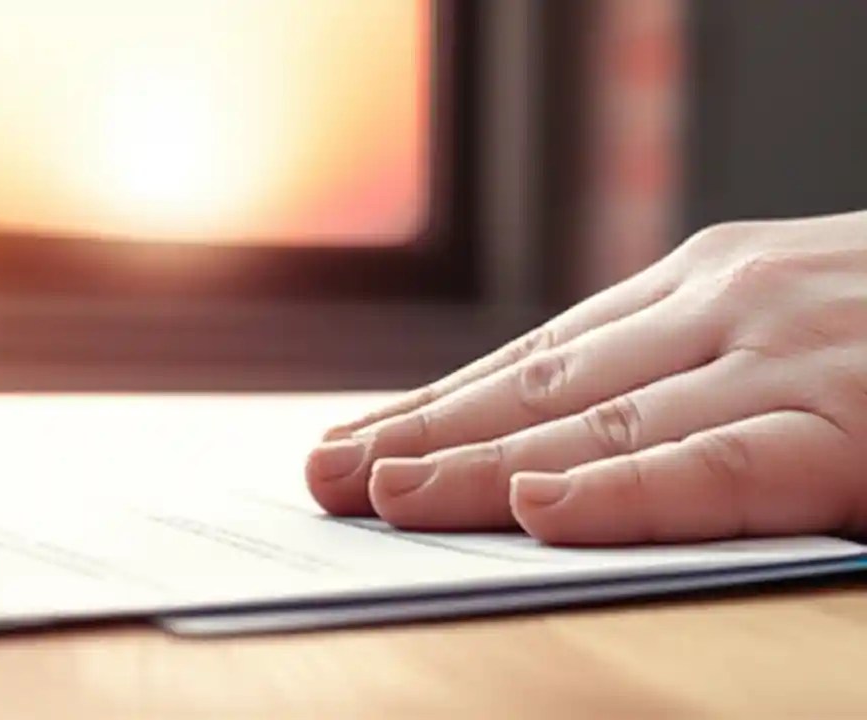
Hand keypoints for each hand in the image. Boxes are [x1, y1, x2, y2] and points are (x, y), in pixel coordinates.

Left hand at [306, 210, 866, 545]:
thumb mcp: (782, 316)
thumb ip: (683, 362)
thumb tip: (563, 433)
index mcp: (705, 285)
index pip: (538, 356)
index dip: (439, 404)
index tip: (360, 439)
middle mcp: (727, 308)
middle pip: (540, 388)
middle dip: (423, 435)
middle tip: (323, 474)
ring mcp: (787, 358)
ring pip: (599, 423)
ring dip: (476, 463)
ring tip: (380, 494)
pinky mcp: (852, 425)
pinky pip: (718, 465)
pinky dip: (624, 490)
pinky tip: (537, 510)